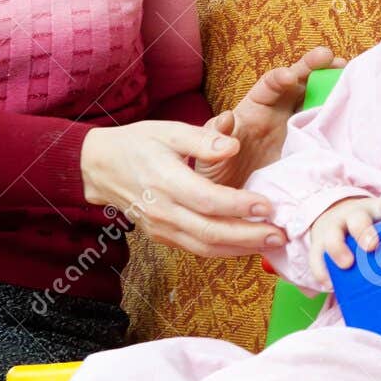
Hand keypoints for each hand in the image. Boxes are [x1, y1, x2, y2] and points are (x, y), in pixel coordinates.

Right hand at [79, 119, 289, 258]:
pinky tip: (247, 245)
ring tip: (271, 244)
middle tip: (281, 234)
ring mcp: (161, 228)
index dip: (239, 206)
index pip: (208, 200)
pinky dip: (224, 251)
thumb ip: (202, 138)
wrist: (100, 167)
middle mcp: (163, 211)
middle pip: (210, 233)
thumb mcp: (168, 130)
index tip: (268, 205)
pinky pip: (196, 249)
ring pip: (205, 248)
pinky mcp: (162, 236)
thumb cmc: (138, 143)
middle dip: (249, 237)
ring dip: (241, 249)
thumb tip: (234, 145)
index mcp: (165, 180)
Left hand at [196, 45, 348, 188]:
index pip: (268, 86)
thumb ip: (215, 136)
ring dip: (331, 86)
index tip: (288, 77)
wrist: (236, 207)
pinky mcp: (308, 150)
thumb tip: (226, 118)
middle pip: (298, 83)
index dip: (279, 78)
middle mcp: (278, 114)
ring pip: (316, 101)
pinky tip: (353, 111)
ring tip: (349, 74)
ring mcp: (296, 130)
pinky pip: (325, 129)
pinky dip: (338, 117)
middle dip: (313, 67)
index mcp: (254, 110)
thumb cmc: (218, 174)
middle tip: (331, 58)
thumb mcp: (209, 157)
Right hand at [307, 184, 380, 289]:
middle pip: (359, 219)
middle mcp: (355, 216)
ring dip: (339, 248)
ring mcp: (335, 229)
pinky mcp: (318, 244)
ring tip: (346, 264)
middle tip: (372, 246)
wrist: (333, 220)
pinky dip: (321, 269)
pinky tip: (329, 282)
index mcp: (378, 211)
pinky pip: (316, 256)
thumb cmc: (372, 232)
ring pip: (333, 234)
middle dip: (365, 232)